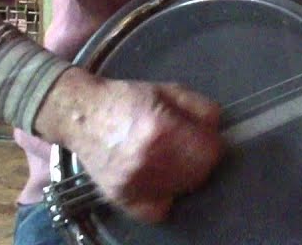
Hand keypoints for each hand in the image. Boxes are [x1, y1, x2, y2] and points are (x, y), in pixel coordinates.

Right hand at [34, 68, 222, 221]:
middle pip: (198, 175)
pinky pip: (158, 211)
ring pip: (181, 191)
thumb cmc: (125, 100)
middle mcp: (147, 159)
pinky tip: (157, 178)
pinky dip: (163, 197)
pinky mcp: (121, 198)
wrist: (81, 114)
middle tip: (185, 147)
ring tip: (168, 158)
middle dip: (198, 160)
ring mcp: (133, 183)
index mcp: (161, 128)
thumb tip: (219, 128)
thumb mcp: (168, 91)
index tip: (205, 139)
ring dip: (182, 177)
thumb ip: (200, 108)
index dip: (211, 144)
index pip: (210, 153)